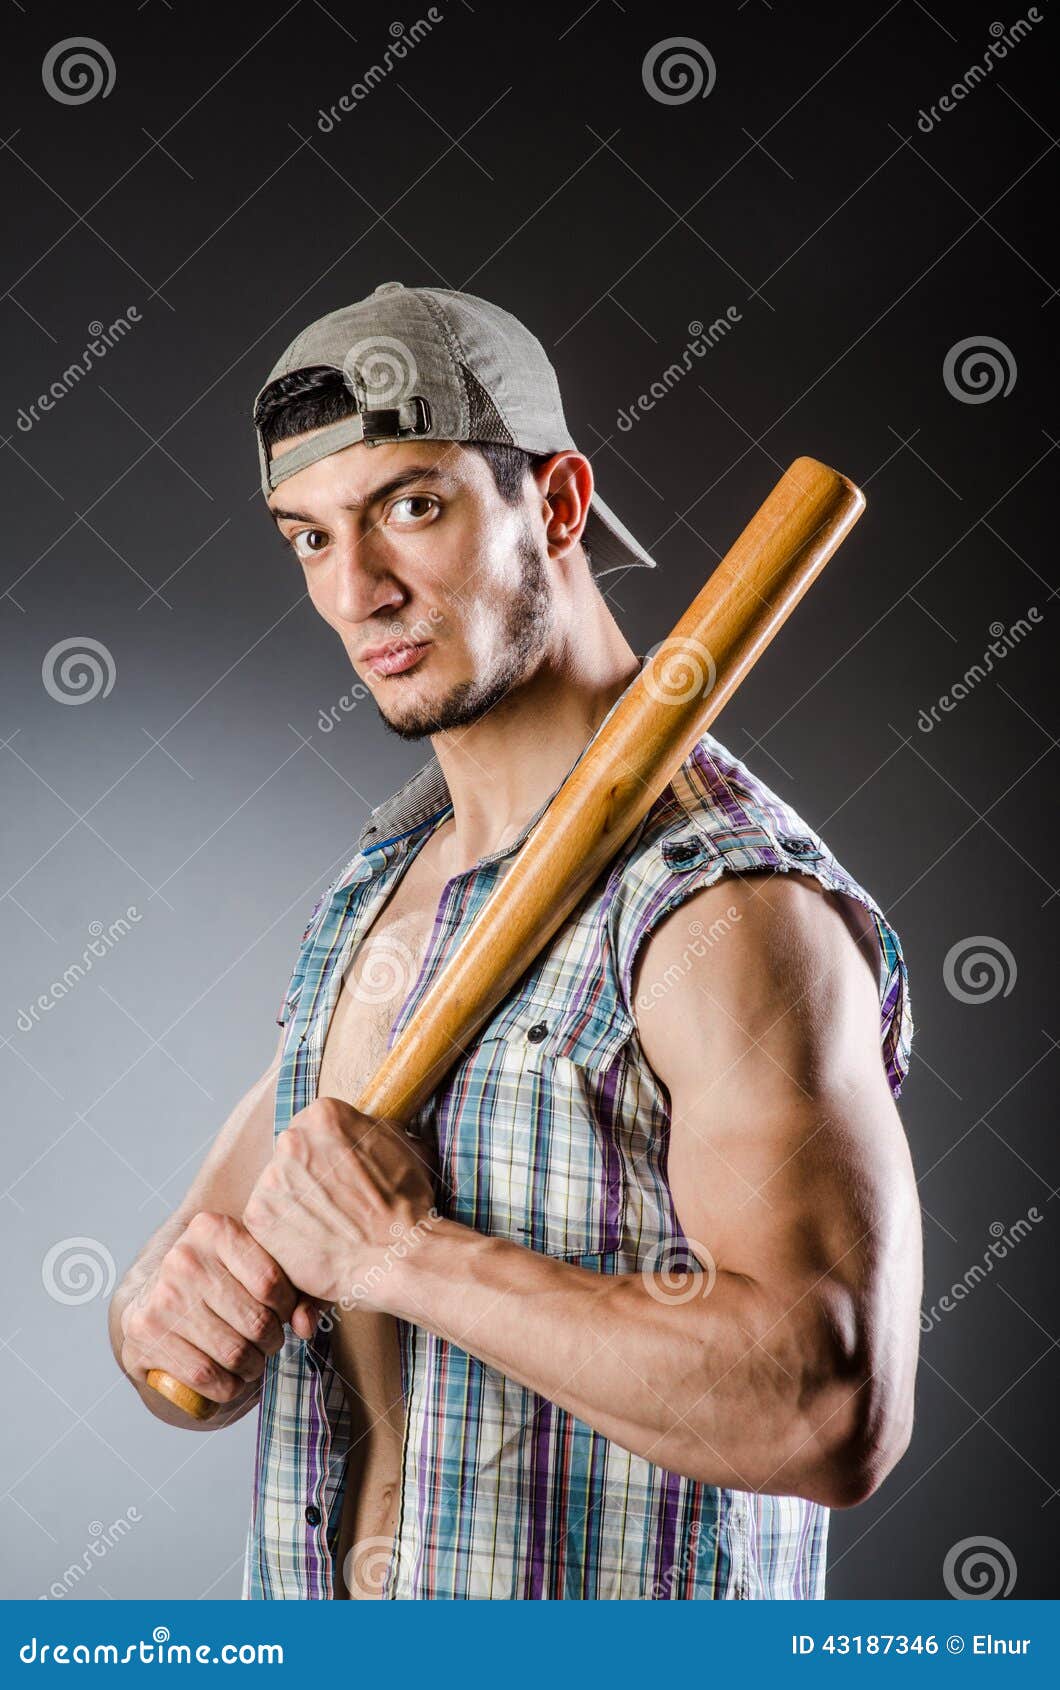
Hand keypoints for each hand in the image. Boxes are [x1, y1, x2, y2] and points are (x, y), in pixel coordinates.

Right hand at [120, 1211, 317, 1408]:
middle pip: (256, 1321)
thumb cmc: (216, 1282)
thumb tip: (305, 1324)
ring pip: (234, 1353)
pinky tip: (230, 1379)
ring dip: (252, 1367)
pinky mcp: (144, 1334)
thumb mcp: (251, 1267)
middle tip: (269, 1343)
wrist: (150, 1300)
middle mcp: (183, 1258)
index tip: (284, 1314)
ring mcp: (161, 1297)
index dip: (287, 1307)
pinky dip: (227, 1388)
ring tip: (252, 1361)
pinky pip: (205, 1376)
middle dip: (272, 1341)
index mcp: (212, 1229)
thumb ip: (292, 1290)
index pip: (270, 1280)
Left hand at [243, 1095, 438, 1311]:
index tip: (340, 1174)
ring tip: (326, 1226)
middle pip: (292, 1155)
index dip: (329, 1154)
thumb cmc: (406, 1204)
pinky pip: (266, 1220)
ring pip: (277, 1187)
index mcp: (324, 1115)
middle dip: (308, 1176)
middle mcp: (292, 1140)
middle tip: (334, 1202)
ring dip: (296, 1203)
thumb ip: (369, 1131)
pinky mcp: (258, 1216)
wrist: (396, 1254)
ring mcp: (271, 1178)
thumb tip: (365, 1129)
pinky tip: (313, 1241)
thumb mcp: (401, 1145)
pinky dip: (284, 1232)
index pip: (314, 1127)